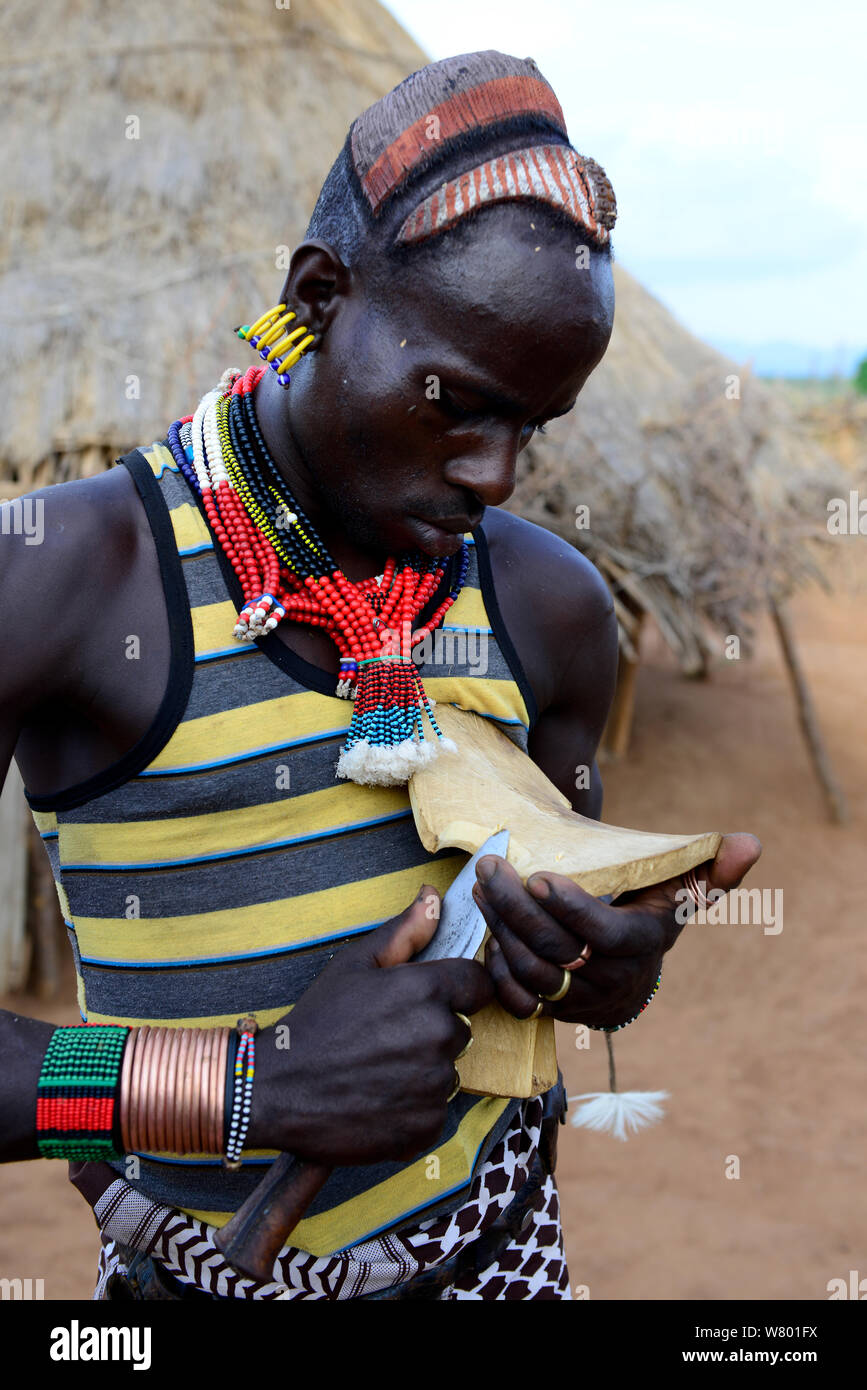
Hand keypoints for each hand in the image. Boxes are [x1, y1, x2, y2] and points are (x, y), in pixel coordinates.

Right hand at [248, 885, 492, 1164]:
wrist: (276, 1090)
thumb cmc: (315, 1022)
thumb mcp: (353, 964)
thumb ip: (403, 931)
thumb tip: (432, 896)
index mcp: (426, 990)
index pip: (479, 983)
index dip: (460, 989)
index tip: (432, 999)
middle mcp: (438, 1036)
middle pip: (462, 1029)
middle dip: (434, 1031)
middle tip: (386, 1038)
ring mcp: (434, 1085)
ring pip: (448, 1072)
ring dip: (424, 1071)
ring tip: (378, 1070)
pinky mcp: (426, 1127)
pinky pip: (435, 1111)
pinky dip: (413, 1108)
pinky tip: (378, 1099)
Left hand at [471, 832, 761, 1026]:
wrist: (628, 972)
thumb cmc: (650, 915)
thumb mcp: (679, 891)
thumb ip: (709, 869)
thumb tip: (752, 843)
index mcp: (641, 944)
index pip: (602, 933)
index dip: (570, 908)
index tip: (538, 875)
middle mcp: (611, 979)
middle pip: (555, 948)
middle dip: (516, 906)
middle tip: (490, 866)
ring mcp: (579, 1000)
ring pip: (530, 971)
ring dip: (499, 927)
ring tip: (482, 885)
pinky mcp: (552, 1011)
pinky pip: (517, 997)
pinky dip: (496, 964)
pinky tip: (486, 926)